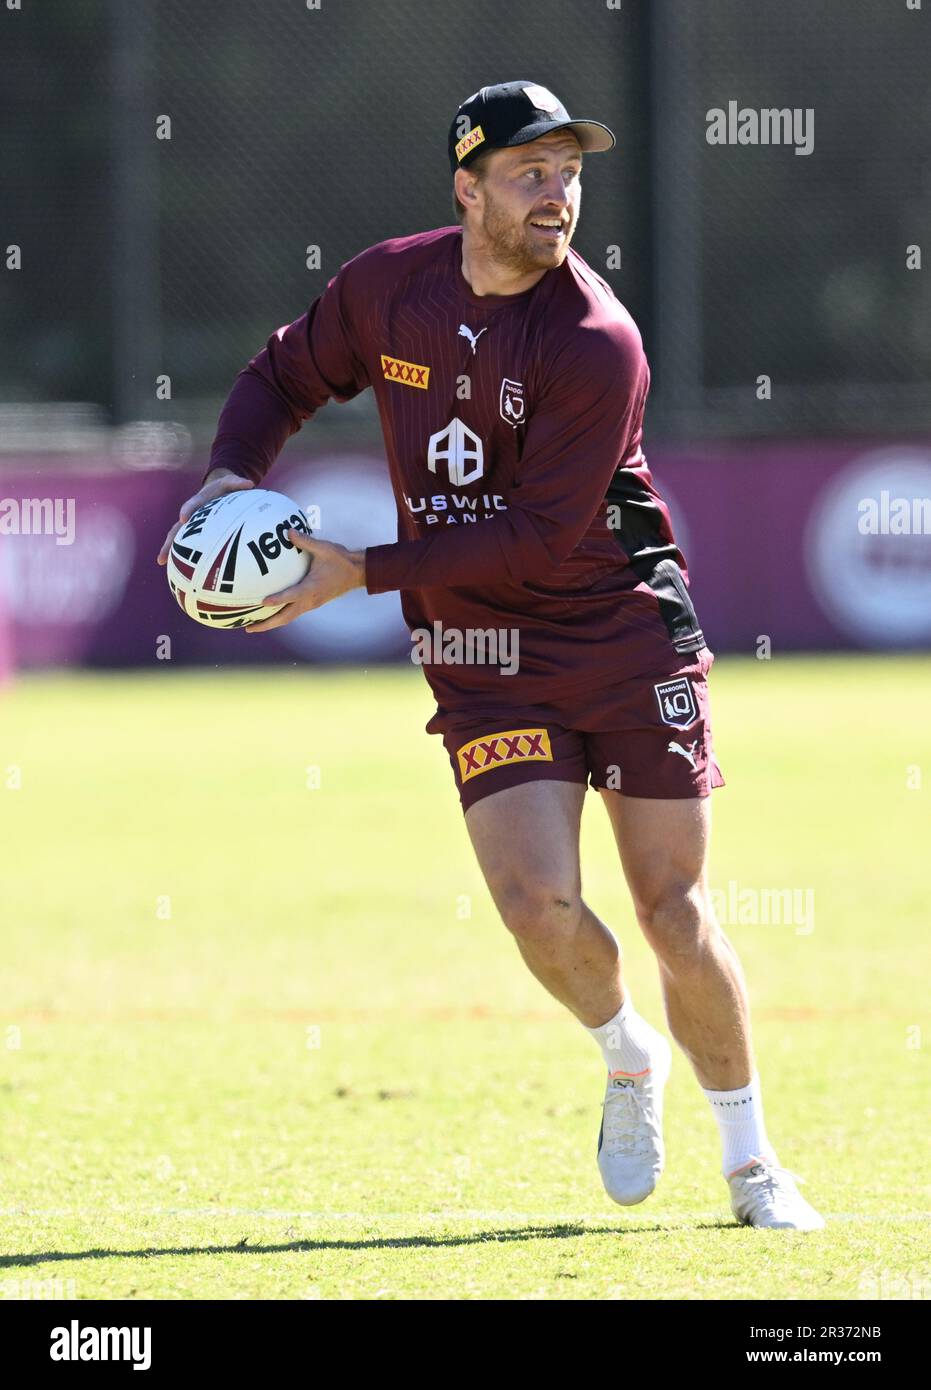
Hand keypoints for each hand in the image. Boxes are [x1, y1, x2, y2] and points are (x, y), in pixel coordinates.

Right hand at [156, 469, 253, 564]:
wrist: (215, 489)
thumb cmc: (223, 488)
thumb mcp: (230, 482)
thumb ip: (237, 482)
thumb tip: (249, 484)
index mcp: (199, 500)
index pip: (192, 504)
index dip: (187, 510)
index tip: (183, 518)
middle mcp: (191, 514)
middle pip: (177, 527)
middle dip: (170, 540)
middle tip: (164, 552)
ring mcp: (190, 524)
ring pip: (177, 537)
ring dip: (169, 549)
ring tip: (161, 561)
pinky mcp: (193, 532)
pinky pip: (186, 543)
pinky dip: (180, 554)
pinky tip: (177, 567)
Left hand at [244, 532, 365, 631]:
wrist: (357, 573)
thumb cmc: (341, 560)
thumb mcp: (324, 548)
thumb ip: (305, 541)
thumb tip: (288, 532)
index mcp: (312, 588)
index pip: (292, 596)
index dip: (278, 599)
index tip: (263, 602)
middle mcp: (310, 600)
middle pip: (285, 617)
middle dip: (266, 624)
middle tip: (248, 627)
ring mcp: (311, 604)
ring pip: (288, 618)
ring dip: (271, 623)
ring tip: (253, 625)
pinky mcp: (312, 604)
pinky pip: (293, 613)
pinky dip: (280, 616)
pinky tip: (270, 613)